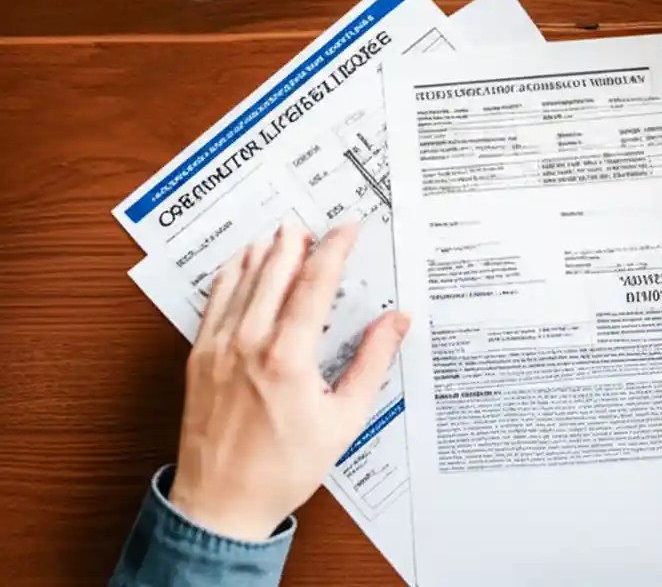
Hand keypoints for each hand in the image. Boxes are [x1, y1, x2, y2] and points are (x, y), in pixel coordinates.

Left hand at [169, 222, 409, 540]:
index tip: (349, 227)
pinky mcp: (198, 358)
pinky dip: (230, 275)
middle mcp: (249, 343)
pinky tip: (241, 263)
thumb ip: (371, 363)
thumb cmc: (285, 468)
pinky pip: (215, 302)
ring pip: (241, 280)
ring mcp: (218, 348)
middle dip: (297, 242)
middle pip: (275, 271)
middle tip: (314, 223)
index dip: (335, 249)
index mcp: (288, 357)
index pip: (316, 284)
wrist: (222, 503)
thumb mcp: (344, 420)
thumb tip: (396, 322)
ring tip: (282, 233)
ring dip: (264, 252)